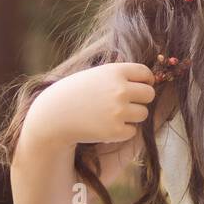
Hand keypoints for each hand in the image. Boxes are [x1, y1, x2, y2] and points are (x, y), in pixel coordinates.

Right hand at [29, 62, 157, 146]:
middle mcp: (120, 90)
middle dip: (141, 99)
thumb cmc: (75, 93)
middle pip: (149, 94)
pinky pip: (133, 131)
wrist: (53, 116)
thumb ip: (120, 75)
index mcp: (115, 72)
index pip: (145, 73)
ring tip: (112, 115)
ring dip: (132, 116)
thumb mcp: (97, 75)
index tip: (142, 85)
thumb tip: (150, 80)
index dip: (146, 80)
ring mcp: (119, 111)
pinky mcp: (115, 131)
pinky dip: (123, 131)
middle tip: (127, 103)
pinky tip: (106, 127)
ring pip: (143, 113)